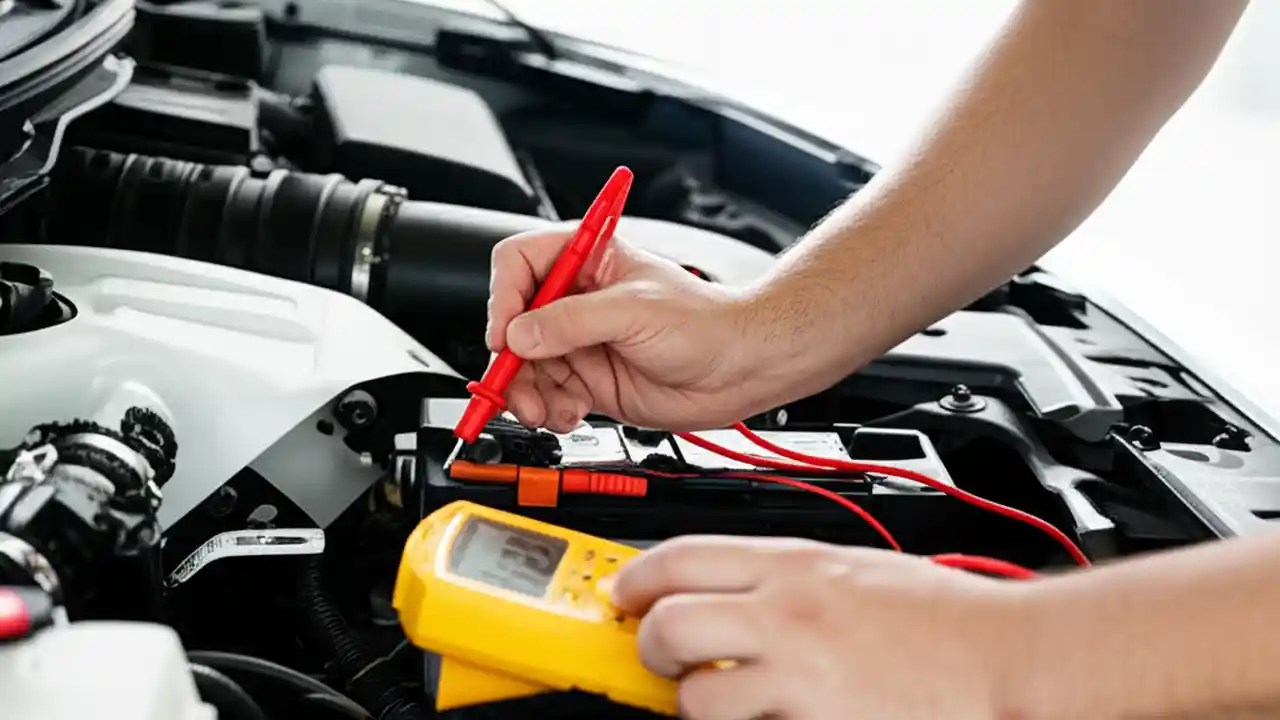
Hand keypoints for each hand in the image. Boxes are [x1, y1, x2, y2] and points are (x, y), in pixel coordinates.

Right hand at [487, 226, 770, 431]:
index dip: (505, 297)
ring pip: (525, 366)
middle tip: (514, 384)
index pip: (520, 264)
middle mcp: (577, 300)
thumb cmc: (705, 325)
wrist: (738, 371)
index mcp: (588, 261)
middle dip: (510, 359)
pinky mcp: (588, 380)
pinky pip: (547, 395)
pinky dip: (549, 410)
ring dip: (526, 392)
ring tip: (544, 410)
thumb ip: (572, 323)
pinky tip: (570, 414)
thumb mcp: (634, 313)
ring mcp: (580, 342)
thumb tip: (521, 335)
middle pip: (514, 323)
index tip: (507, 334)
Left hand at [611, 536, 1031, 719]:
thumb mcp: (847, 569)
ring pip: (696, 693)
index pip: (680, 557)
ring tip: (723, 698)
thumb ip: (780, 578)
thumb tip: (723, 589)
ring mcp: (799, 674)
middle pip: (668, 623)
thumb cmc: (938, 614)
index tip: (621, 593)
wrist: (1002, 655)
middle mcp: (786, 614)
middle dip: (648, 646)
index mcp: (793, 564)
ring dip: (696, 700)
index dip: (635, 577)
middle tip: (659, 656)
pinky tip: (770, 716)